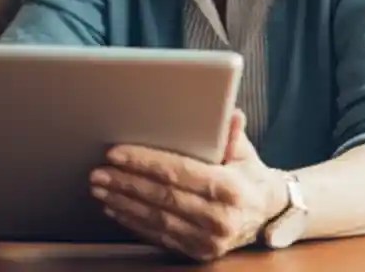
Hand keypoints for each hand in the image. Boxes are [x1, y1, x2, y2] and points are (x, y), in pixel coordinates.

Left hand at [90, 110, 287, 260]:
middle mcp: (219, 218)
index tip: (116, 153)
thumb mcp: (245, 151)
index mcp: (229, 188)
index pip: (178, 172)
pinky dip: (134, 222)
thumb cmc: (249, 176)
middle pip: (162, 197)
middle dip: (125, 183)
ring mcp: (208, 240)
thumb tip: (229, 112)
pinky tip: (116, 209)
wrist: (267, 214)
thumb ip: (232, 134)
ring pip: (156, 219)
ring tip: (100, 189)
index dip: (143, 162)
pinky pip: (159, 236)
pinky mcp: (199, 253)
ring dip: (123, 204)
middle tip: (98, 172)